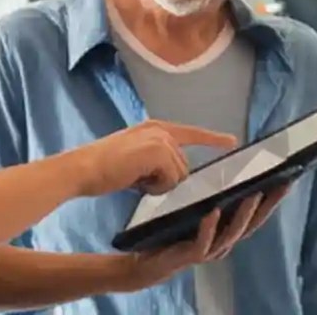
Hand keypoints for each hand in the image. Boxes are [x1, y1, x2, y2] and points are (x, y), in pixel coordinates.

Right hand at [77, 120, 237, 197]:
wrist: (84, 168)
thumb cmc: (104, 168)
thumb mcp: (136, 158)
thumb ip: (157, 160)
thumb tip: (175, 177)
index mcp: (156, 128)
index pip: (191, 133)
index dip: (212, 139)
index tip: (232, 141)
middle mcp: (161, 130)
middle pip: (184, 165)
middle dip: (165, 180)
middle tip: (137, 179)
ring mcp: (161, 140)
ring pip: (178, 175)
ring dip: (159, 185)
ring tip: (133, 178)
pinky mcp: (159, 152)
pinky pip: (171, 180)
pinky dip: (155, 188)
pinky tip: (135, 182)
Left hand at [122, 183, 293, 289]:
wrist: (145, 258)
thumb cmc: (172, 230)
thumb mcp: (195, 207)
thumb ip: (211, 193)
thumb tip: (224, 164)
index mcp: (227, 229)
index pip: (256, 212)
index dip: (273, 198)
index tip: (287, 178)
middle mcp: (223, 241)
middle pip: (252, 224)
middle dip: (268, 205)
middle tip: (279, 184)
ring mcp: (209, 250)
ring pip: (232, 234)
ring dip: (243, 214)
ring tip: (251, 194)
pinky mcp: (190, 255)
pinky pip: (204, 242)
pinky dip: (210, 228)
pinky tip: (213, 212)